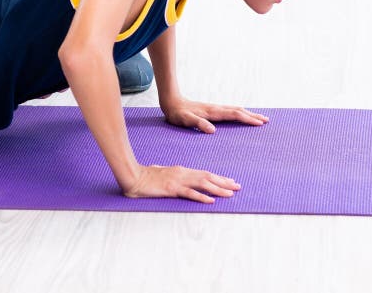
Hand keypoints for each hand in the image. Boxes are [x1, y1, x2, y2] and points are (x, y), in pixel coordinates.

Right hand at [124, 164, 240, 201]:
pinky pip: (189, 193)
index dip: (218, 178)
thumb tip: (177, 177)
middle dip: (223, 182)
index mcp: (181, 170)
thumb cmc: (146, 176)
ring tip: (230, 194)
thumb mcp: (163, 173)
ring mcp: (177, 181)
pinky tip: (210, 200)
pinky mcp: (171, 189)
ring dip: (217, 189)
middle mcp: (182, 173)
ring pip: (202, 184)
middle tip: (238, 186)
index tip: (230, 182)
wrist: (134, 176)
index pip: (204, 174)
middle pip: (207, 177)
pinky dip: (201, 197)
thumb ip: (172, 175)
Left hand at [163, 98, 268, 133]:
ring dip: (248, 113)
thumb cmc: (178, 114)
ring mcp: (214, 108)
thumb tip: (212, 130)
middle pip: (238, 111)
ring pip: (235, 110)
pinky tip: (241, 115)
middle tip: (266, 120)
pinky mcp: (212, 110)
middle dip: (252, 115)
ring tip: (259, 118)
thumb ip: (198, 124)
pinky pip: (230, 111)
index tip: (259, 123)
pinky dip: (239, 113)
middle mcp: (216, 109)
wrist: (171, 102)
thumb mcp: (186, 120)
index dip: (247, 119)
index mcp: (213, 112)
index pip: (234, 115)